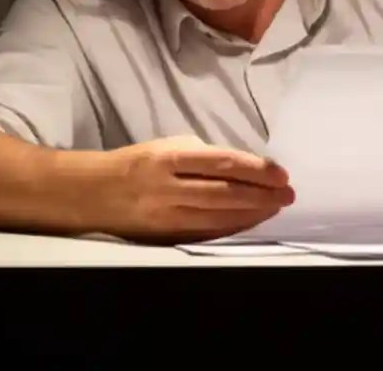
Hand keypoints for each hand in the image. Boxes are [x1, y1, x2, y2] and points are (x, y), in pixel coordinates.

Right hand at [104, 136, 293, 243]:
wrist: (95, 193)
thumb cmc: (136, 163)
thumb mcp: (166, 147)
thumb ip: (201, 156)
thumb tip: (242, 167)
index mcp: (167, 158)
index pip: (221, 163)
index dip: (255, 169)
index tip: (280, 173)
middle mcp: (167, 188)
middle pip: (224, 193)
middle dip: (261, 195)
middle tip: (288, 194)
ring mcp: (166, 216)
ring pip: (218, 217)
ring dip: (252, 214)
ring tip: (276, 208)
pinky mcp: (166, 237)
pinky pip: (206, 233)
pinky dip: (232, 228)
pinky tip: (251, 222)